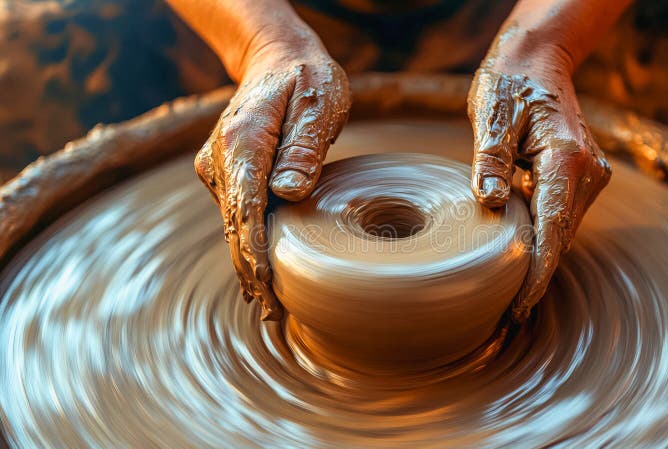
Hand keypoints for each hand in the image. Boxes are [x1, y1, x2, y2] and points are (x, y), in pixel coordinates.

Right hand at [195, 43, 349, 319]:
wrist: (277, 62)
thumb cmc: (307, 80)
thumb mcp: (319, 102)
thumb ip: (304, 146)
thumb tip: (289, 192)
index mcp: (242, 140)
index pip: (247, 206)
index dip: (255, 250)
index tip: (267, 286)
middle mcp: (220, 157)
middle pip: (235, 226)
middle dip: (252, 274)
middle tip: (274, 318)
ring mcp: (218, 167)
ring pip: (233, 227)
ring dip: (249, 268)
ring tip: (270, 312)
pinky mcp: (224, 175)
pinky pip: (237, 217)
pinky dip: (248, 247)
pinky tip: (259, 278)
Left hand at [468, 49, 610, 322]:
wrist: (537, 60)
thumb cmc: (511, 81)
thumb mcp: (493, 114)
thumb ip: (490, 159)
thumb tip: (489, 200)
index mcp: (566, 158)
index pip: (554, 228)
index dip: (538, 272)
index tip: (520, 305)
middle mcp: (587, 171)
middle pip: (562, 236)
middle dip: (538, 274)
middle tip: (507, 313)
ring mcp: (588, 175)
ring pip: (563, 229)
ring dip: (540, 258)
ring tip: (510, 295)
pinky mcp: (578, 177)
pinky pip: (561, 216)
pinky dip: (542, 238)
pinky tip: (519, 256)